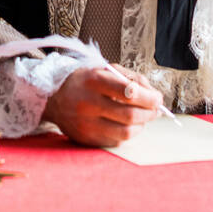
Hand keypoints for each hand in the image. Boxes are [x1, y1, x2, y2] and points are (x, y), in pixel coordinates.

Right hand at [44, 65, 162, 146]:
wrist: (55, 98)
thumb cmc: (85, 82)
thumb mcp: (105, 70)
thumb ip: (131, 78)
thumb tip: (153, 94)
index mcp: (94, 81)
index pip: (128, 92)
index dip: (149, 97)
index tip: (157, 98)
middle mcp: (88, 103)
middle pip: (130, 115)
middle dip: (149, 113)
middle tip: (155, 110)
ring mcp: (86, 124)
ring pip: (126, 132)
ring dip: (141, 126)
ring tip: (142, 118)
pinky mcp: (86, 139)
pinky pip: (116, 141)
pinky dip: (126, 133)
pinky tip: (124, 124)